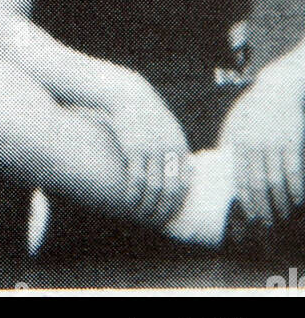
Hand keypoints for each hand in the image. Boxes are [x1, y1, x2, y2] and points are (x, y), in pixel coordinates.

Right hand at [105, 75, 190, 225]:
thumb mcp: (169, 129)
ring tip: (142, 214)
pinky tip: (130, 201)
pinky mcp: (134, 149)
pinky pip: (136, 179)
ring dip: (149, 205)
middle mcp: (169, 150)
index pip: (185, 183)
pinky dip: (135, 194)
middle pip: (171, 189)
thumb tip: (186, 172)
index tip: (171, 213)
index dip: (179, 201)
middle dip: (165, 209)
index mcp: (180, 147)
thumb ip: (177, 150)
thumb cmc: (149, 116)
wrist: (130, 97)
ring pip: (154, 188)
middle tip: (157, 221)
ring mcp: (152, 150)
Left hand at [219, 64, 304, 228]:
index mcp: (238, 142)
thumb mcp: (236, 122)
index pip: (240, 179)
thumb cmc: (255, 109)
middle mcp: (254, 145)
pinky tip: (297, 200)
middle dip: (263, 208)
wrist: (278, 89)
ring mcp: (274, 143)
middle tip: (268, 223)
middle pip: (258, 185)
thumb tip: (220, 166)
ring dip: (280, 203)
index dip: (247, 201)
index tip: (251, 217)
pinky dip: (296, 190)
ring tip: (282, 215)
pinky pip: (294, 172)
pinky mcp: (292, 141)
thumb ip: (229, 143)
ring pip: (276, 182)